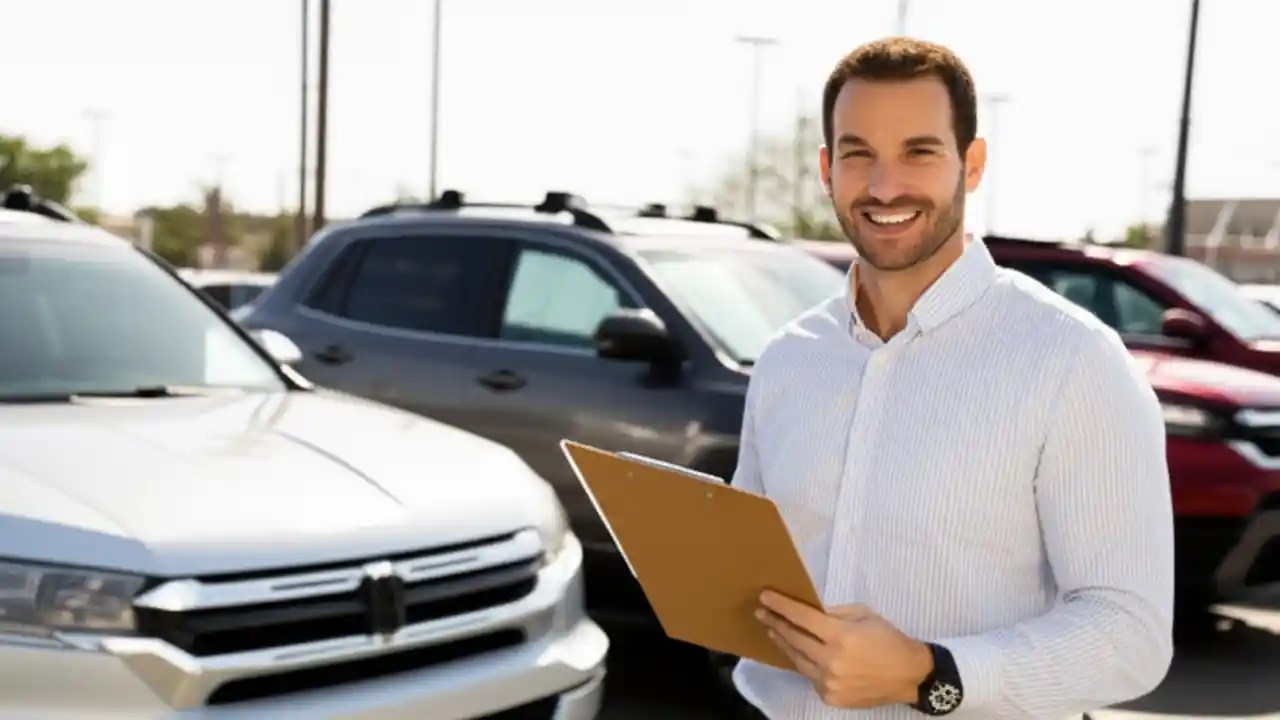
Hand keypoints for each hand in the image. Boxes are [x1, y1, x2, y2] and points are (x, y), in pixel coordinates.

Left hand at [756, 590, 932, 708]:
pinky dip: (802, 662)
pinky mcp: (830, 697)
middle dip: (776, 623)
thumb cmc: (888, 639)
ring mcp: (829, 682)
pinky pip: (809, 676)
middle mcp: (831, 661)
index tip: (764, 597)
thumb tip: (808, 611)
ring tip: (772, 630)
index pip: (802, 618)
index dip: (781, 606)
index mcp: (841, 636)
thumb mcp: (863, 614)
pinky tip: (795, 652)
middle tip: (762, 612)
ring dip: (783, 643)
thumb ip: (834, 613)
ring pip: (797, 660)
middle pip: (794, 639)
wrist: (908, 675)